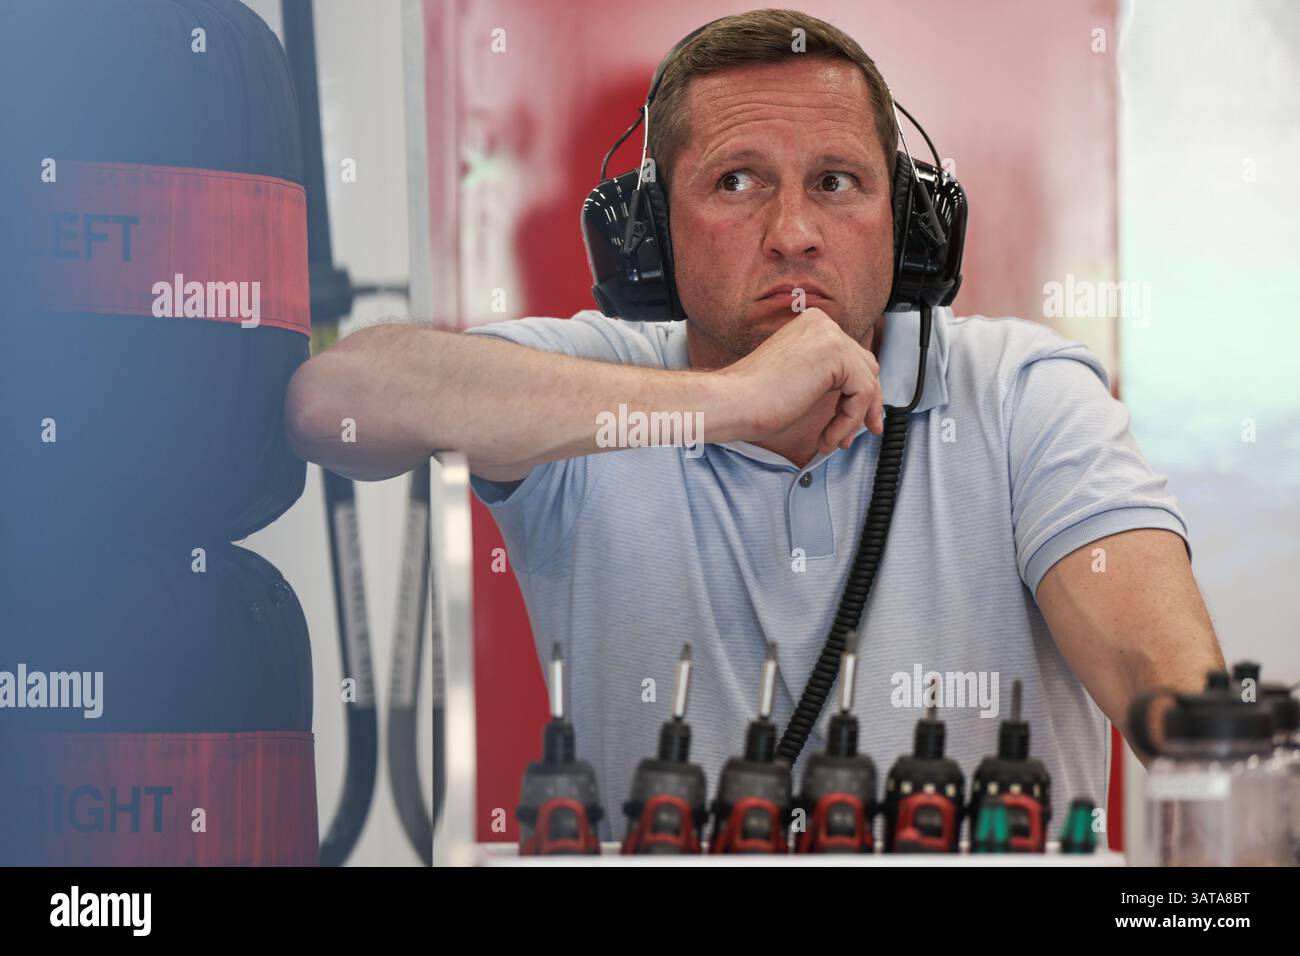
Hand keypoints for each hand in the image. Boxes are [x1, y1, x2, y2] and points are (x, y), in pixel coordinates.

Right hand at [717, 309, 883, 453]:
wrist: (733, 402)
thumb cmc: (754, 399)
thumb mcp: (800, 381)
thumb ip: (827, 378)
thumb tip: (861, 398)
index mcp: (811, 325)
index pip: (852, 358)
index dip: (857, 394)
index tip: (856, 422)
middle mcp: (823, 323)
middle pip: (866, 366)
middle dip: (864, 405)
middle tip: (850, 436)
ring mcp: (830, 335)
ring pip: (867, 382)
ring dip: (852, 419)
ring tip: (831, 440)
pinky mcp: (837, 354)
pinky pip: (863, 393)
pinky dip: (849, 421)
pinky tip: (827, 437)